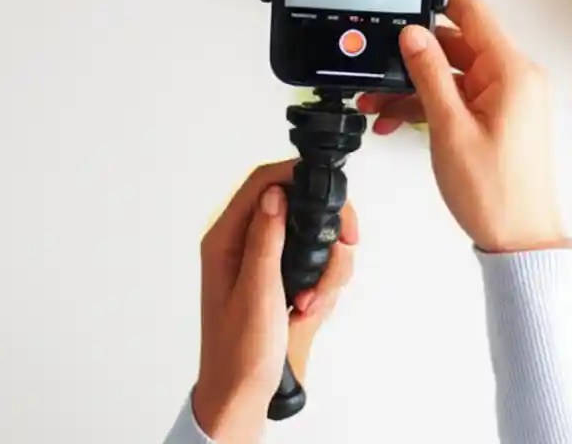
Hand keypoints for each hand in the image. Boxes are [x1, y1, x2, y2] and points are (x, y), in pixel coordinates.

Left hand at [193, 161, 355, 442]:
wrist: (240, 394)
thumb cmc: (239, 354)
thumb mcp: (256, 295)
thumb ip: (265, 241)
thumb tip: (275, 195)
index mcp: (226, 241)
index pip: (261, 184)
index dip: (296, 177)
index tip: (329, 192)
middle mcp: (243, 244)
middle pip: (294, 204)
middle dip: (326, 227)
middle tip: (346, 243)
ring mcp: (263, 262)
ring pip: (311, 236)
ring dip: (326, 266)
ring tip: (311, 300)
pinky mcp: (280, 278)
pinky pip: (314, 262)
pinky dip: (324, 282)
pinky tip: (310, 307)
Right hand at [358, 0, 564, 252]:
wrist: (519, 239)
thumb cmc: (497, 194)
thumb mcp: (449, 128)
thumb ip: (429, 75)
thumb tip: (413, 34)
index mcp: (513, 73)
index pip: (474, 14)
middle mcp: (515, 80)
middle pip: (458, 46)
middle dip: (413, 57)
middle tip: (376, 69)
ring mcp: (508, 100)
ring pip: (453, 75)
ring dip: (414, 86)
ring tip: (376, 104)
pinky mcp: (499, 119)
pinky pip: (460, 98)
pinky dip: (429, 105)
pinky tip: (396, 120)